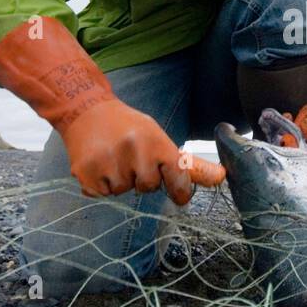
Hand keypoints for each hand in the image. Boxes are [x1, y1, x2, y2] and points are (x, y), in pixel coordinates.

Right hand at [0, 16, 223, 201]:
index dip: (180, 191)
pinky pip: (101, 194)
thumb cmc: (128, 127)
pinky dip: (100, 184)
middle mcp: (134, 151)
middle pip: (147, 188)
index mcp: (156, 142)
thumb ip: (188, 164)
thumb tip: (221, 178)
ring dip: (120, 181)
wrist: (86, 110)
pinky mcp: (86, 173)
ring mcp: (109, 163)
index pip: (178, 177)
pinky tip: (98, 164)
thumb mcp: (159, 138)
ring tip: (112, 157)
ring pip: (123, 192)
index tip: (179, 195)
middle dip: (141, 179)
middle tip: (131, 159)